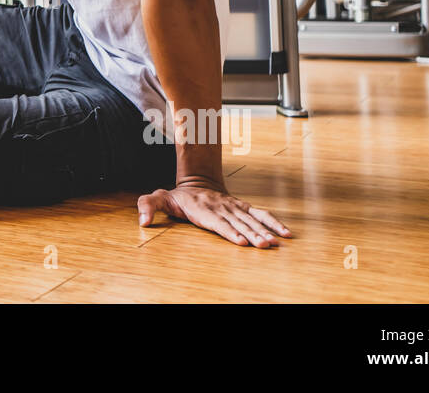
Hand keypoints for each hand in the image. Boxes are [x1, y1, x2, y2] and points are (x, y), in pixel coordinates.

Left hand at [138, 181, 290, 247]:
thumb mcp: (159, 198)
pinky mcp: (244, 208)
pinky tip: (286, 234)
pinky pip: (261, 214)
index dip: (229, 231)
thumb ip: (148, 206)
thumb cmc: (177, 197)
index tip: (241, 241)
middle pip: (238, 223)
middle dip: (252, 234)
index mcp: (202, 208)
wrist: (197, 182)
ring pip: (251, 220)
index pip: (217, 222)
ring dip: (264, 231)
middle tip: (263, 246)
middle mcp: (221, 207)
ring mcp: (234, 207)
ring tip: (275, 243)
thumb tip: (142, 221)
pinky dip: (274, 222)